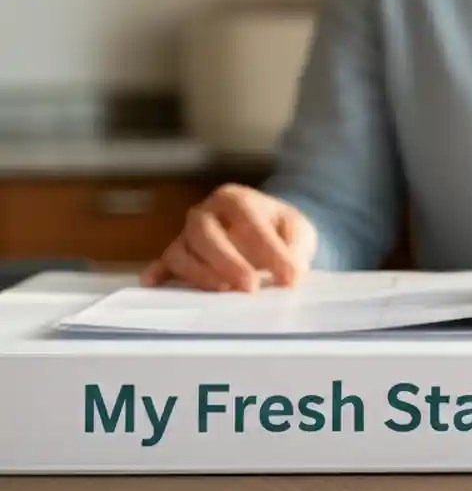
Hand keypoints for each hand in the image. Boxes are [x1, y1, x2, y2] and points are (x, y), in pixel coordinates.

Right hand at [141, 184, 317, 292]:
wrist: (266, 232)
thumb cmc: (280, 229)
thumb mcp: (298, 231)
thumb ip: (296, 248)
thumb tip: (291, 275)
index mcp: (236, 199)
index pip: (249, 219)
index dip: (269, 249)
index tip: (289, 277)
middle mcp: (206, 213)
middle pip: (205, 232)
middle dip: (227, 261)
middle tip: (250, 286)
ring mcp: (187, 235)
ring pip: (181, 250)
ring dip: (200, 272)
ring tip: (222, 291)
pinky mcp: (178, 256)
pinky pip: (163, 264)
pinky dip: (158, 274)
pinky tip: (154, 284)